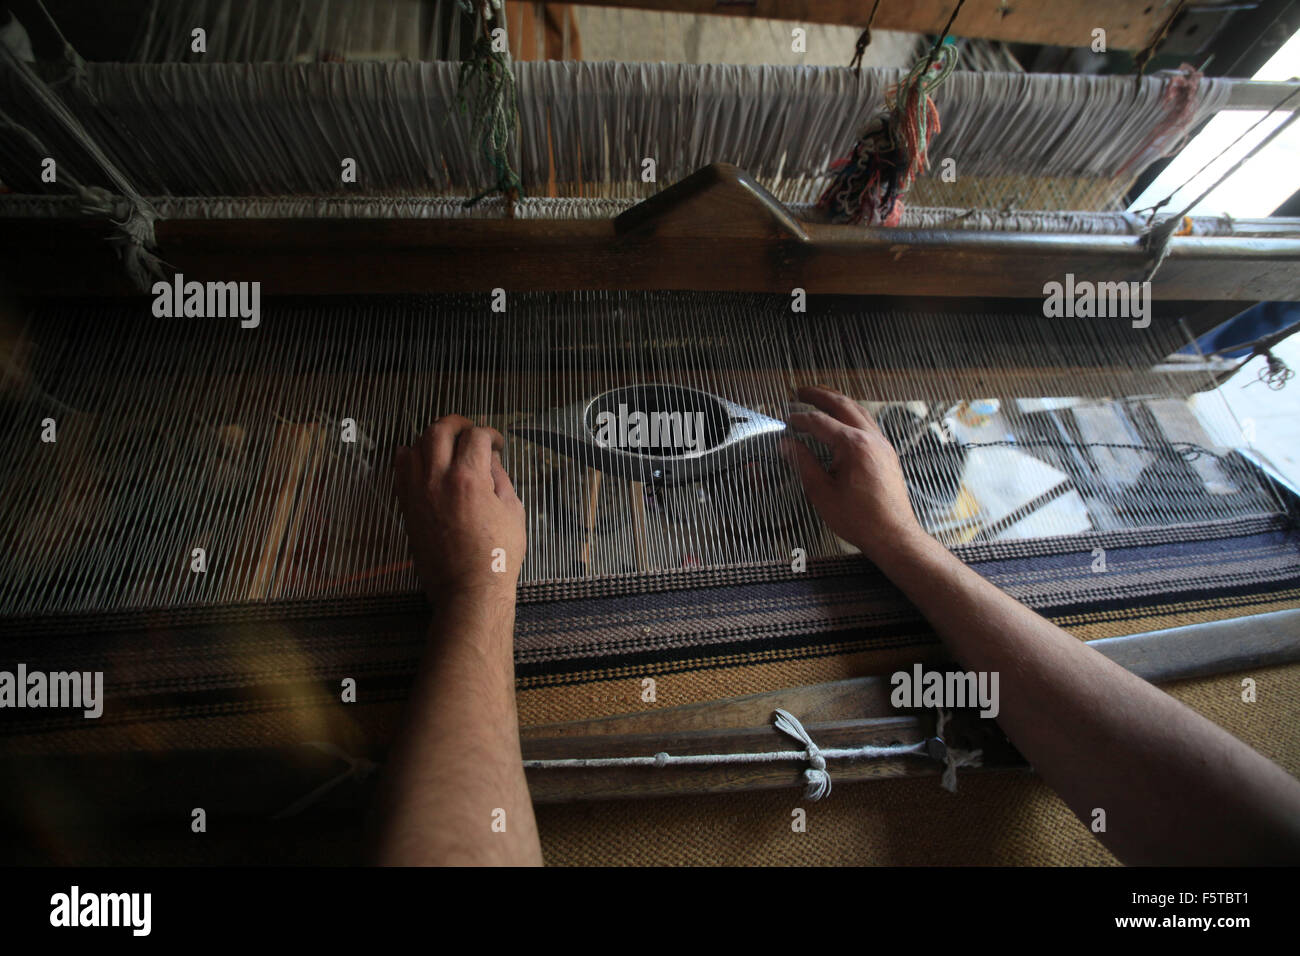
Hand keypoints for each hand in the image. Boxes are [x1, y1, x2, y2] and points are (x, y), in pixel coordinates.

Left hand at [394, 415, 525, 605]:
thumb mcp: (513, 511)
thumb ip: (500, 478)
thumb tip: (490, 459)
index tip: (496, 443)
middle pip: (440, 430)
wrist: (468, 589)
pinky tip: (422, 461)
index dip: (490, 434)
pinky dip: (410, 457)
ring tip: (447, 446)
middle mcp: (437, 479)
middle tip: (470, 431)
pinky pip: (399, 469)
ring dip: (433, 439)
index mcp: (468, 478)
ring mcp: (417, 492)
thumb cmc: (496, 556)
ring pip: (415, 444)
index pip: (476, 436)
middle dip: (458, 424)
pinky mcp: (407, 506)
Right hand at [782, 386, 927, 562]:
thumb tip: (787, 445)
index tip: (787, 420)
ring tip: (821, 398)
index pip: (820, 422)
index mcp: (853, 445)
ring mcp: (882, 444)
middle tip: (801, 391)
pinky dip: (852, 415)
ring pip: (859, 411)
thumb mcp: (821, 492)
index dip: (800, 419)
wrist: (893, 534)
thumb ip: (803, 463)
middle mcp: (871, 438)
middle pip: (843, 405)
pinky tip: (844, 421)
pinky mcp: (887, 453)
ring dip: (838, 401)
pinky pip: (868, 424)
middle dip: (820, 396)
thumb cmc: (859, 518)